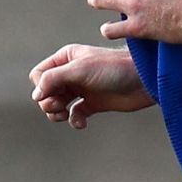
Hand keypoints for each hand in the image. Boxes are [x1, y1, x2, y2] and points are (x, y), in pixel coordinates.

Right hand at [28, 43, 152, 128]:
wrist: (144, 79)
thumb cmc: (114, 68)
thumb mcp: (81, 69)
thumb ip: (54, 79)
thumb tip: (36, 96)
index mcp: (67, 58)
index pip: (39, 75)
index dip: (41, 87)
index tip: (53, 94)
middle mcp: (72, 73)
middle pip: (45, 92)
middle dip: (48, 102)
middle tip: (60, 106)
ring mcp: (83, 89)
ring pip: (57, 105)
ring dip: (57, 114)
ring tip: (65, 115)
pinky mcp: (94, 103)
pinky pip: (74, 115)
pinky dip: (74, 121)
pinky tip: (82, 123)